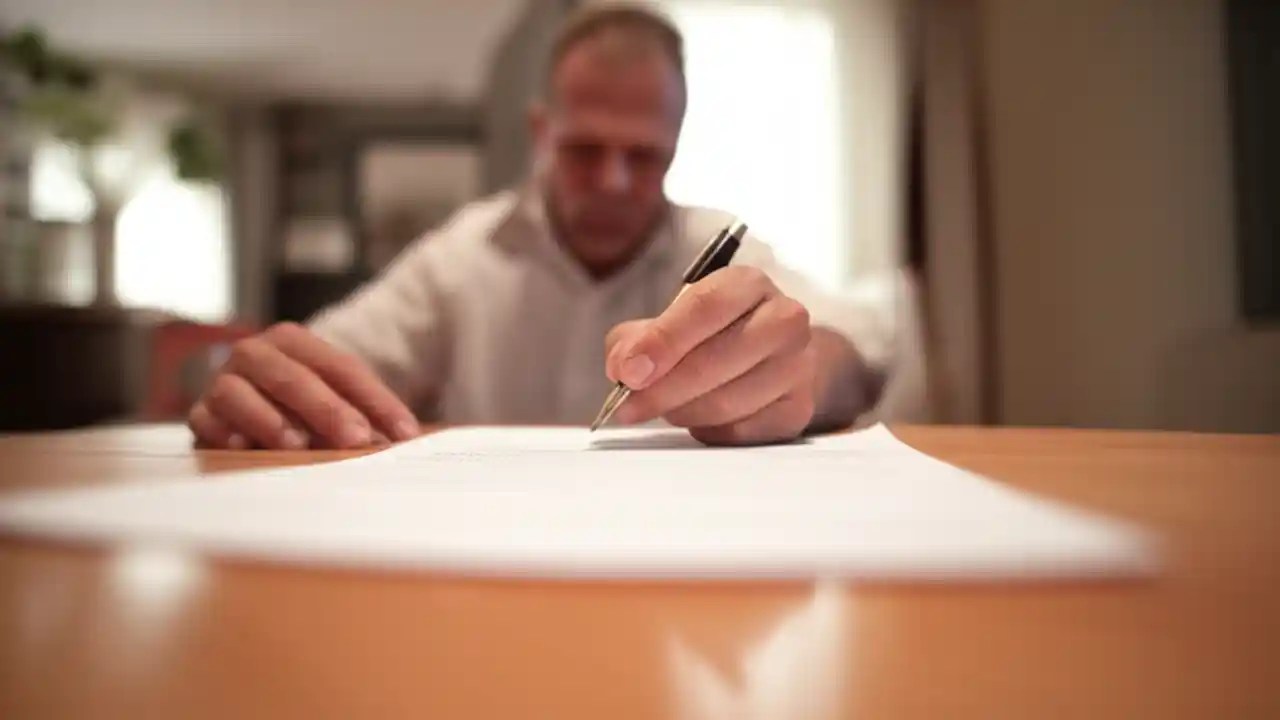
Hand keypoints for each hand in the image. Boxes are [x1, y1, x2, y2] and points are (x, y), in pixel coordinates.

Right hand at [187, 322, 418, 449]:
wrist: (237, 410)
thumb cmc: (298, 407)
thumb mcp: (334, 403)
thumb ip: (364, 415)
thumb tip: (403, 439)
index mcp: (294, 341)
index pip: (341, 368)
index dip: (376, 400)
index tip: (405, 433)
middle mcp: (255, 354)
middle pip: (291, 376)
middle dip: (327, 408)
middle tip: (357, 438)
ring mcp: (222, 382)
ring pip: (239, 392)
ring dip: (270, 418)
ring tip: (298, 444)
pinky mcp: (199, 414)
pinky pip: (205, 419)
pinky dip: (223, 432)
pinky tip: (243, 448)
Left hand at [604, 266, 817, 444]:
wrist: (774, 358)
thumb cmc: (715, 336)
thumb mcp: (670, 322)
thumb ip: (635, 339)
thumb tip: (623, 367)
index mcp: (748, 284)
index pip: (704, 308)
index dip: (662, 342)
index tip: (629, 372)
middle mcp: (783, 319)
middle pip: (715, 359)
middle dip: (663, 389)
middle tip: (628, 406)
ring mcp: (797, 366)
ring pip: (726, 402)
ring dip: (682, 412)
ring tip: (665, 407)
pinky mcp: (798, 408)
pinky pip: (740, 431)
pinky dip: (707, 430)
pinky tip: (699, 417)